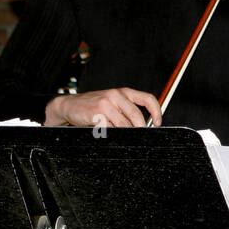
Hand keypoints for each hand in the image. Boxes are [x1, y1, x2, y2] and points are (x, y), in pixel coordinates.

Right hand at [44, 87, 162, 127]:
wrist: (69, 105)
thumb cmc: (93, 105)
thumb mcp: (112, 102)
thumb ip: (127, 109)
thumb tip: (144, 125)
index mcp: (123, 92)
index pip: (147, 99)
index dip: (156, 111)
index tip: (158, 123)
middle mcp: (116, 95)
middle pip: (137, 116)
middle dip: (140, 129)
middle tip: (139, 136)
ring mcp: (106, 104)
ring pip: (124, 125)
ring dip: (125, 133)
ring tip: (120, 134)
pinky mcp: (97, 114)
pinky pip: (110, 129)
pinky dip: (111, 134)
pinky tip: (106, 132)